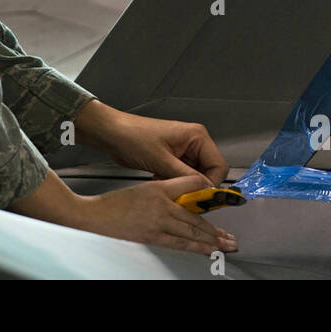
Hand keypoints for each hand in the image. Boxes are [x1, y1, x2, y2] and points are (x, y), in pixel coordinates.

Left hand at [73, 100, 229, 184]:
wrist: (112, 134)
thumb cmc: (133, 137)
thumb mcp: (162, 161)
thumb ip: (187, 177)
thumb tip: (206, 190)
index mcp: (197, 136)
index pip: (219, 166)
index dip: (212, 184)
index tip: (201, 198)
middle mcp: (193, 142)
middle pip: (208, 172)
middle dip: (194, 185)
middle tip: (180, 193)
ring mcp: (183, 150)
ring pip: (194, 176)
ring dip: (182, 183)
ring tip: (164, 180)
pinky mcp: (172, 157)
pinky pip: (182, 175)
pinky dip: (173, 181)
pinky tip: (159, 177)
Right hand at [77, 176, 238, 254]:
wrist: (94, 216)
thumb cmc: (115, 203)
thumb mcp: (143, 188)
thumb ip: (167, 190)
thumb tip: (189, 197)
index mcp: (159, 189)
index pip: (190, 187)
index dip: (207, 193)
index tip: (220, 199)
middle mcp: (161, 205)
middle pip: (195, 217)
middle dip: (215, 228)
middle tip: (230, 237)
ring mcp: (158, 223)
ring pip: (191, 232)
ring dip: (211, 240)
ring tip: (226, 245)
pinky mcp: (152, 237)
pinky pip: (179, 242)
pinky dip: (196, 247)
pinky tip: (207, 250)